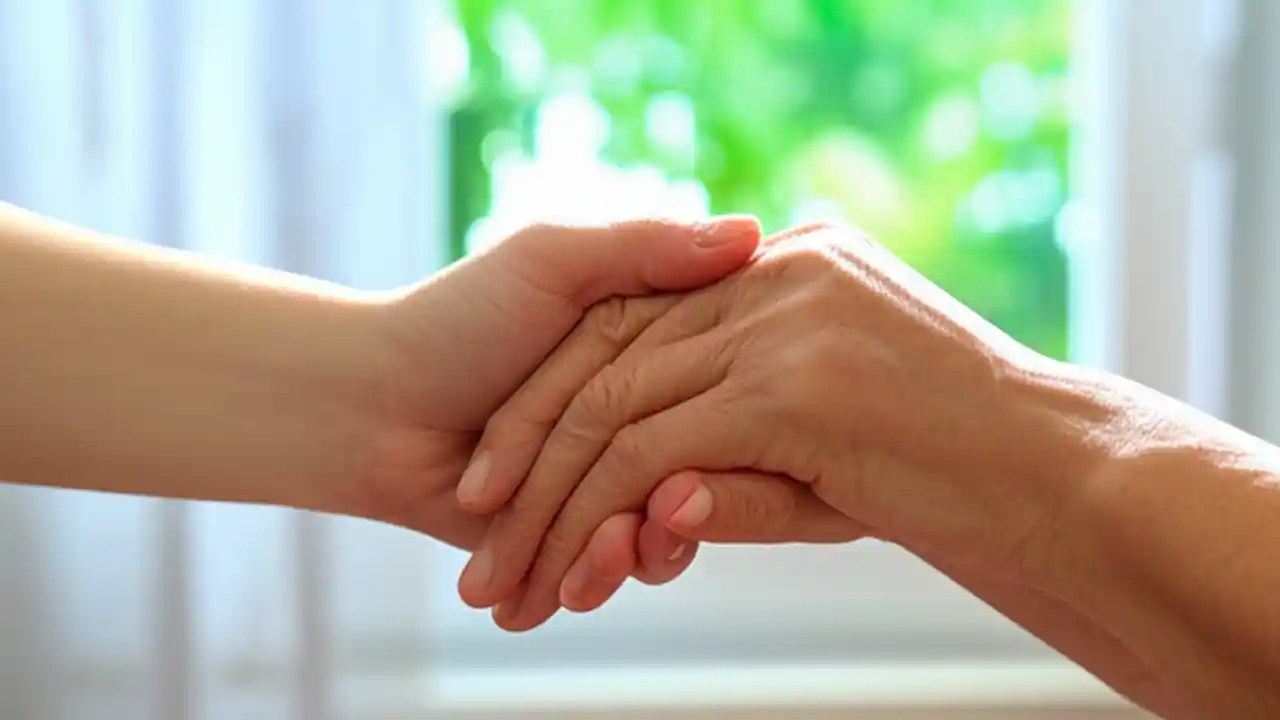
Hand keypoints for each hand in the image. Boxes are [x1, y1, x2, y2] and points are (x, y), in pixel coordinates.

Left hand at [349, 217, 757, 574]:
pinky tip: (571, 587)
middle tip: (661, 521)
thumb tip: (753, 234)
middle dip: (685, 505)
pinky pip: (615, 565)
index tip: (739, 439)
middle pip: (705, 464)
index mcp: (653, 340)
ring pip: (663, 525)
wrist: (368, 408)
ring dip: (635, 553)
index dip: (737, 417)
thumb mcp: (553, 260)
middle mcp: (644, 407)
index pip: (730, 381)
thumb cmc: (455, 320)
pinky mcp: (577, 531)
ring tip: (597, 567)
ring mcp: (610, 473)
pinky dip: (600, 577)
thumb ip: (647, 248)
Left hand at [458, 223, 1107, 629]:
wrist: (1070, 484)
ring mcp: (784, 321)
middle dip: (530, 465)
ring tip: (517, 587)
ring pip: (617, 410)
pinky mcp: (792, 383)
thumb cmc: (957, 470)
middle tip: (487, 548)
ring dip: (556, 506)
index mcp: (783, 265)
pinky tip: (586, 574)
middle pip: (604, 362)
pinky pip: (660, 447)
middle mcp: (775, 274)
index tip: (504, 483)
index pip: (629, 322)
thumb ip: (746, 456)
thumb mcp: (831, 453)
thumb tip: (667, 504)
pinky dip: (606, 515)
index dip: (554, 405)